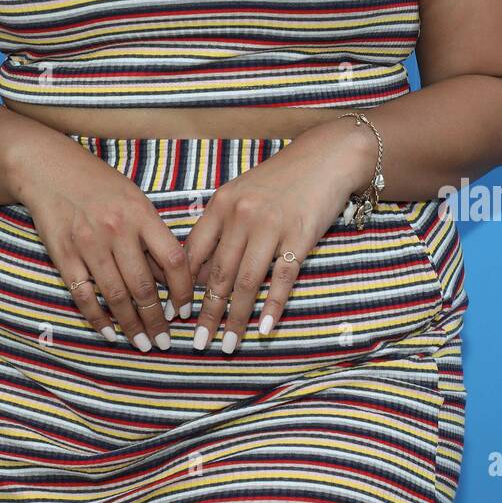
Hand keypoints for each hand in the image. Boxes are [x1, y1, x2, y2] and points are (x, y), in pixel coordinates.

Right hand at [19, 136, 193, 351]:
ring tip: (141, 344)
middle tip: (163, 342)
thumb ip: (152, 235)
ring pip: (115, 295)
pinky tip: (108, 332)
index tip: (185, 310)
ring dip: (130, 325)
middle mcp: (116, 229)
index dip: (183, 290)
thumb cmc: (100, 184)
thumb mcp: (134, 200)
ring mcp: (88, 243)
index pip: (173, 259)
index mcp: (141, 213)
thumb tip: (171, 278)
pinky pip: (83, 294)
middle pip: (143, 285)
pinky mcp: (63, 254)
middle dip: (156, 320)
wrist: (50, 169)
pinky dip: (97, 318)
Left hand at [183, 120, 376, 353]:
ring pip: (247, 281)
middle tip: (197, 343)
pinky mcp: (300, 236)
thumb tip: (202, 274)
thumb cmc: (279, 180)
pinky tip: (264, 327)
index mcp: (221, 204)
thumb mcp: (241, 194)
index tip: (176, 315)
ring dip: (236, 318)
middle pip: (219, 274)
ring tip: (228, 344)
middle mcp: (241, 215)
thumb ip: (221, 228)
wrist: (324, 158)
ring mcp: (271, 226)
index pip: (193, 252)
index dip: (183, 287)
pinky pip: (282, 278)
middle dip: (207, 313)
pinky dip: (272, 306)